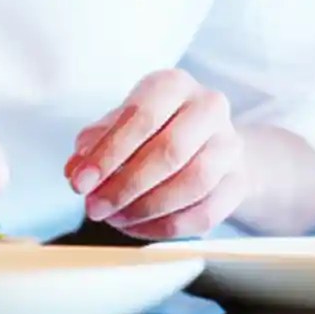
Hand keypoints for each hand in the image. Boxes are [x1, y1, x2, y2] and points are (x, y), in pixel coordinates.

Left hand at [63, 69, 246, 239]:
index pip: (140, 116)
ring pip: (191, 184)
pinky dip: (167, 226)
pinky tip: (139, 228)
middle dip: (125, 186)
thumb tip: (75, 170)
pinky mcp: (239, 181)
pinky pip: (205, 212)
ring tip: (115, 219)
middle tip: (94, 208)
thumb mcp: (121, 124)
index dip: (107, 154)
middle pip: (169, 151)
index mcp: (174, 85)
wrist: (210, 144)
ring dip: (146, 208)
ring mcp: (230, 145)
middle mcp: (208, 108)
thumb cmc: (155, 130)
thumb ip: (95, 142)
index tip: (79, 183)